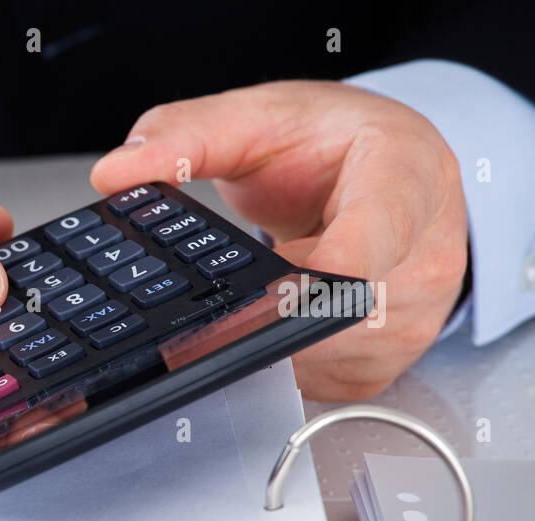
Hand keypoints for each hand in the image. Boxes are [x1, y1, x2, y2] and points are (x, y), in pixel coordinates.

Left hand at [90, 81, 467, 399]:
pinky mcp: (388, 360)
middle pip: (341, 315)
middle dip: (268, 310)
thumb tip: (115, 173)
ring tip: (261, 288)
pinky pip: (324, 380)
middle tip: (222, 293)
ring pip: (327, 356)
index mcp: (406, 175)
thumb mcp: (256, 118)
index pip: (371, 240)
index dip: (316, 277)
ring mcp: (415, 313)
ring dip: (272, 336)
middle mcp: (427, 249)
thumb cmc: (327, 144)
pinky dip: (284, 358)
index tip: (268, 291)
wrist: (375, 166)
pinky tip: (275, 318)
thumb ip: (185, 137)